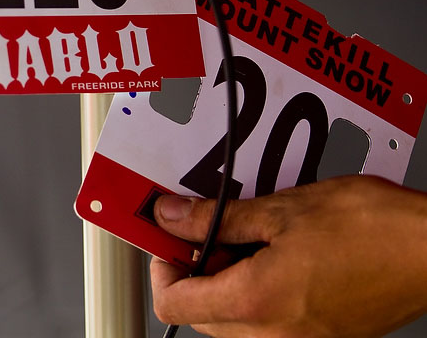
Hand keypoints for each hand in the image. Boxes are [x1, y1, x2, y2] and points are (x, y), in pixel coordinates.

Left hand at [150, 175, 426, 337]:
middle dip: (197, 272)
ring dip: (227, 283)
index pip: (174, 302)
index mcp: (256, 303)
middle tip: (212, 232)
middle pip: (201, 315)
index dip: (163, 266)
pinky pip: (267, 326)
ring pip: (233, 322)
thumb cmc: (372, 228)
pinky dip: (257, 295)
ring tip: (251, 239)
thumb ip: (215, 219)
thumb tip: (171, 218)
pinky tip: (277, 258)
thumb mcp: (280, 210)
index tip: (170, 240)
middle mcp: (274, 336)